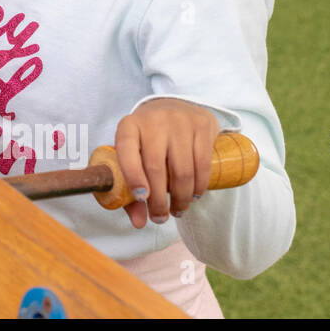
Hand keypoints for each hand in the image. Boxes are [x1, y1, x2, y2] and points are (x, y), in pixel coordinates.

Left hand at [114, 98, 219, 228]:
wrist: (176, 107)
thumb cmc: (149, 139)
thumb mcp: (135, 155)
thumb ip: (132, 189)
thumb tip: (139, 223)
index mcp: (128, 126)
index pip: (126, 150)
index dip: (133, 176)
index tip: (141, 198)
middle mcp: (153, 121)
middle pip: (156, 167)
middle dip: (159, 200)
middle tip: (160, 217)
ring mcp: (179, 121)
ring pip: (182, 170)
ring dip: (181, 198)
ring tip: (178, 210)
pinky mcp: (202, 125)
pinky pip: (203, 164)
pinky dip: (199, 186)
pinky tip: (194, 196)